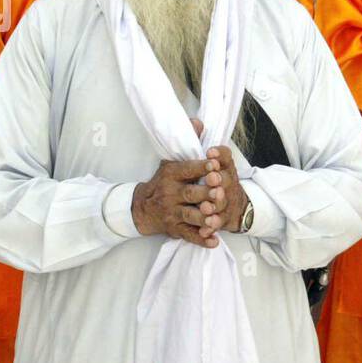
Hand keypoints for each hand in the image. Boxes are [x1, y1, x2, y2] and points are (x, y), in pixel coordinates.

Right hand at [130, 120, 248, 247]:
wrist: (142, 208)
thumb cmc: (164, 182)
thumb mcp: (171, 160)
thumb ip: (188, 141)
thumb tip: (198, 121)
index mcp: (172, 175)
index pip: (187, 170)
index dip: (201, 167)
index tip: (214, 164)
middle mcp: (171, 194)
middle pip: (190, 194)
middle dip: (205, 193)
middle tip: (219, 191)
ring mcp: (173, 213)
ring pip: (190, 216)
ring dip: (204, 218)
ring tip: (215, 217)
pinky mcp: (175, 229)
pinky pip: (189, 236)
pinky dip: (201, 239)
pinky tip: (213, 240)